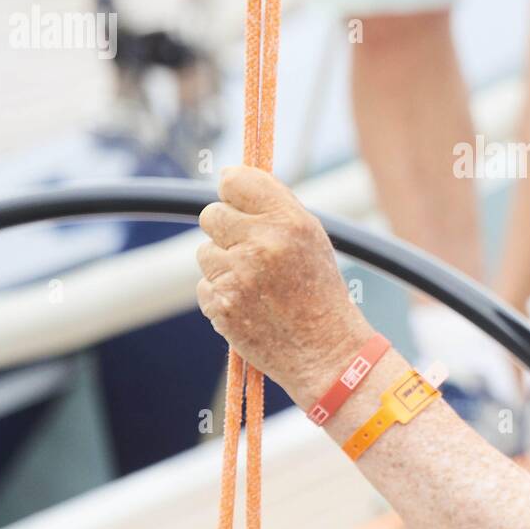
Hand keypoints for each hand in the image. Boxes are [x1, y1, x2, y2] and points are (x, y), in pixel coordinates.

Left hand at [196, 166, 370, 397]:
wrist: (325, 351)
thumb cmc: (319, 290)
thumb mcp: (311, 237)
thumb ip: (274, 206)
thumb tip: (230, 177)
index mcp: (289, 221)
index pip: (235, 180)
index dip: (231, 188)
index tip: (235, 198)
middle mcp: (262, 243)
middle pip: (211, 214)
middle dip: (225, 229)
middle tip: (249, 249)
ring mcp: (239, 275)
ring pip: (204, 252)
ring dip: (223, 265)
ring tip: (255, 283)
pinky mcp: (222, 304)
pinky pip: (204, 285)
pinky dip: (221, 294)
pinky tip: (248, 305)